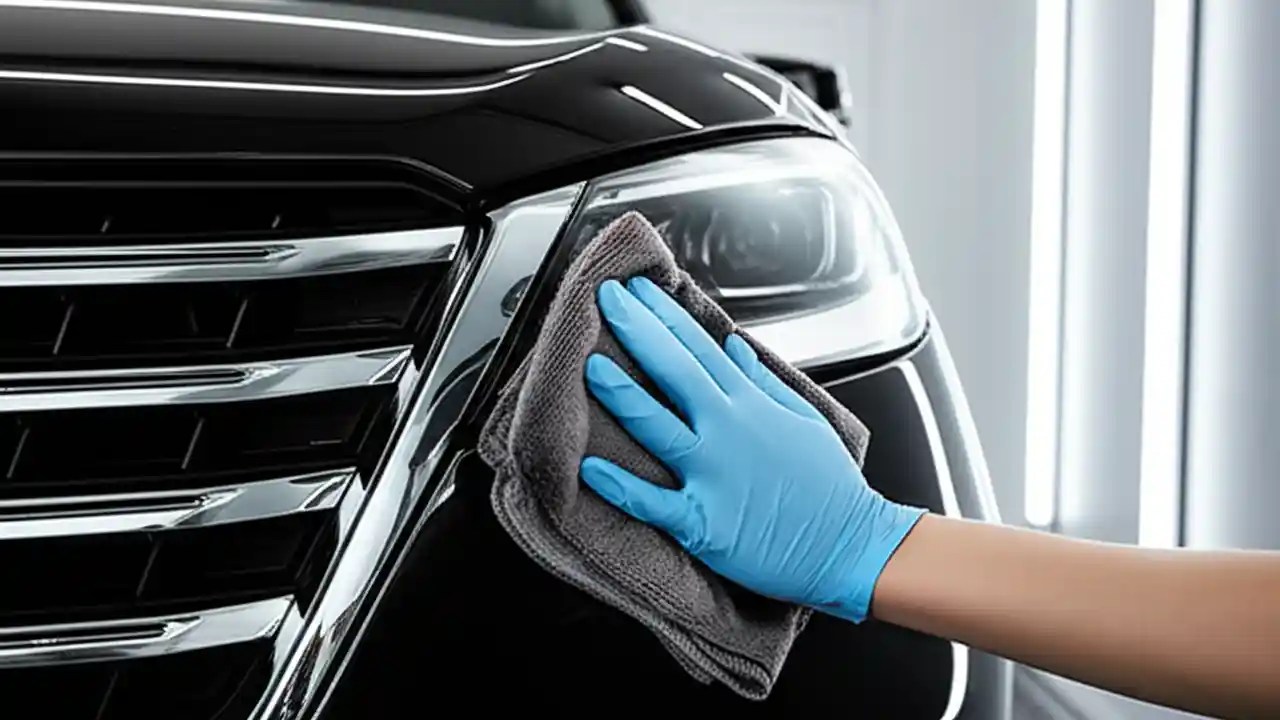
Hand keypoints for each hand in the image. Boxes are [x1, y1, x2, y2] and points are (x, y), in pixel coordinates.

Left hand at [581, 277, 924, 621]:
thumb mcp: (804, 419)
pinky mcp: (705, 523)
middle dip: (638, 330)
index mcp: (751, 405)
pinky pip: (654, 502)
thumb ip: (762, 380)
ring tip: (591, 366)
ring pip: (658, 426)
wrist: (851, 548)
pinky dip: (621, 487)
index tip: (636, 289)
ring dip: (622, 395)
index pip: (700, 347)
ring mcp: (715, 476)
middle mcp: (729, 432)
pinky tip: (590, 467)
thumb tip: (734, 346)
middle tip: (607, 298)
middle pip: (676, 371)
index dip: (664, 315)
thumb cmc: (829, 489)